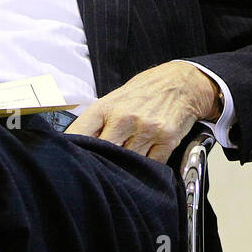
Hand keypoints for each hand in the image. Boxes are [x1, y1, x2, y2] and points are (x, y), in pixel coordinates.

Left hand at [66, 60, 221, 163]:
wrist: (181, 83)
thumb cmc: (144, 92)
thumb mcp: (114, 99)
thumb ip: (97, 123)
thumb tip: (77, 148)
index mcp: (106, 107)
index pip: (78, 135)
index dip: (71, 152)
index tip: (69, 162)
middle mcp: (125, 118)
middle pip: (102, 154)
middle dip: (100, 163)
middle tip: (100, 168)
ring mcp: (147, 130)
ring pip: (126, 164)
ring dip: (124, 166)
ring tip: (126, 161)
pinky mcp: (167, 140)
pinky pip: (150, 165)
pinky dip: (145, 167)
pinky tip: (144, 158)